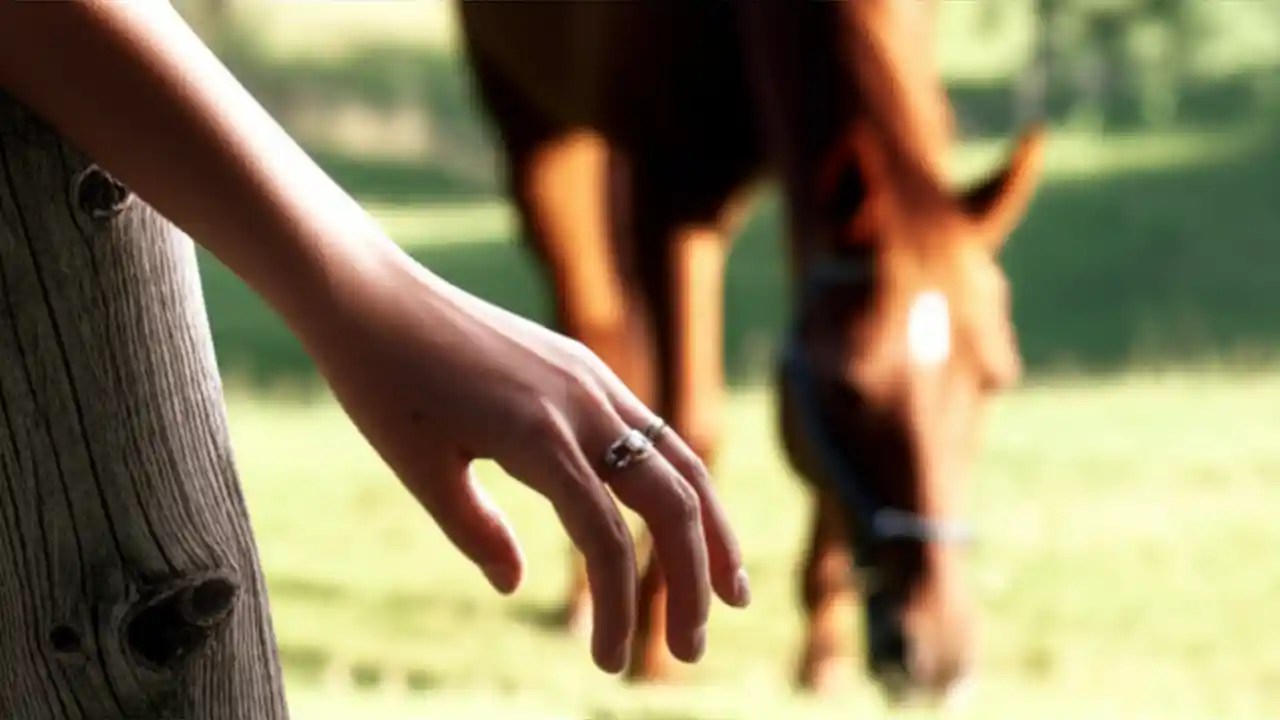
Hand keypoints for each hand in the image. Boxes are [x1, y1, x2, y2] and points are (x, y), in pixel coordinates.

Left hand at [297, 239, 750, 673]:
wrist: (373, 294)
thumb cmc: (384, 383)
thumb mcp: (420, 469)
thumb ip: (477, 529)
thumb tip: (513, 584)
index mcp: (538, 436)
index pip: (604, 539)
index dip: (618, 608)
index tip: (609, 664)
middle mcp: (581, 403)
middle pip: (670, 499)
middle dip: (693, 578)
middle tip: (691, 648)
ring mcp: (590, 379)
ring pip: (679, 459)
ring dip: (711, 527)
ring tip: (731, 587)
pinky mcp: (584, 368)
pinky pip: (653, 430)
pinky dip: (680, 481)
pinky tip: (683, 513)